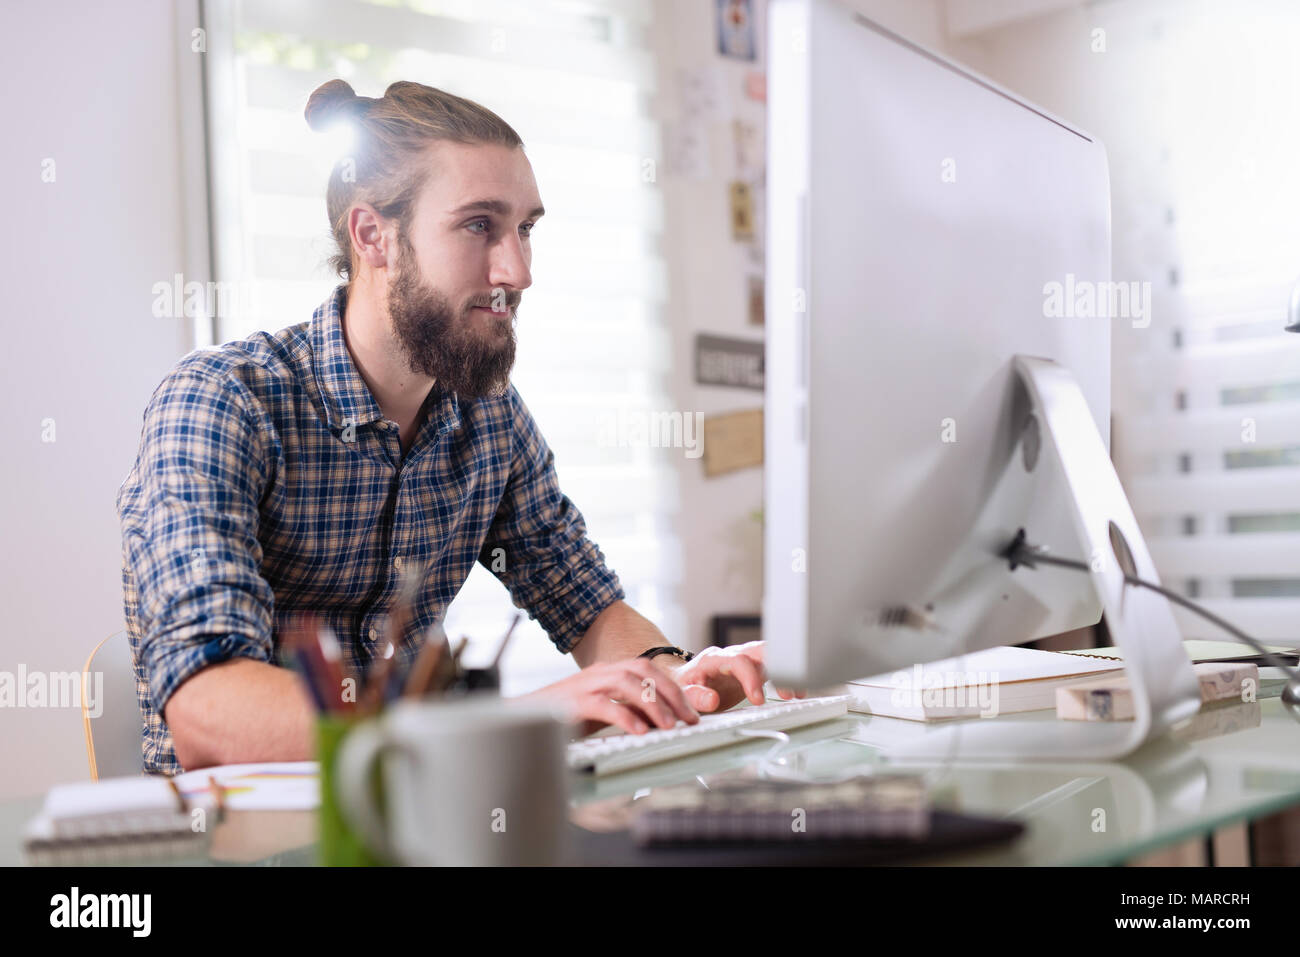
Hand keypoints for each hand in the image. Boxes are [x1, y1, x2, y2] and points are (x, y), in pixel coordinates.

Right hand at [519, 658, 700, 736]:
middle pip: (644, 671)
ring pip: (627, 683)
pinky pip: (604, 705)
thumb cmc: (568, 714)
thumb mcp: (606, 710)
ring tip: (669, 726)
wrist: (528, 717)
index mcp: (610, 670)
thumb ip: (630, 709)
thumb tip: (663, 718)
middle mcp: (601, 672)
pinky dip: (625, 717)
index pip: (649, 670)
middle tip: (688, 719)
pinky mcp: (574, 702)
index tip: (691, 711)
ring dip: (653, 704)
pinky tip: (639, 731)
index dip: (674, 688)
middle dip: (671, 694)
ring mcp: (587, 684)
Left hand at [667, 641, 805, 713]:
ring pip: (771, 657)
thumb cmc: (682, 686)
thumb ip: (695, 697)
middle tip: (789, 691)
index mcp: (714, 659)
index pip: (737, 660)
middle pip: (759, 651)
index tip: (759, 700)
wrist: (682, 680)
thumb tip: (712, 700)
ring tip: (799, 692)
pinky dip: (787, 677)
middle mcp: (732, 655)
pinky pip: (773, 668)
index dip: (750, 678)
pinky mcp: (753, 670)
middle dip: (777, 667)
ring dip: (786, 672)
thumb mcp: (682, 693)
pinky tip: (799, 691)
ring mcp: (744, 661)